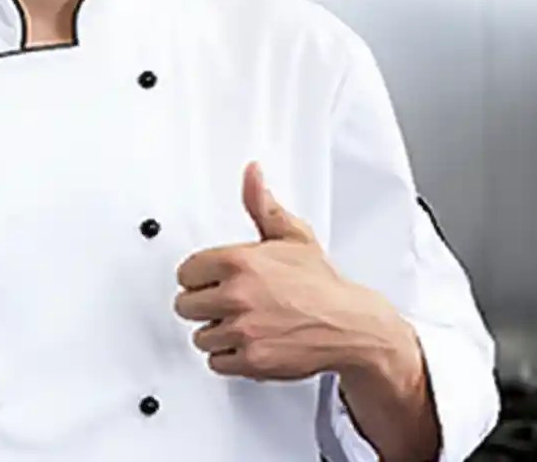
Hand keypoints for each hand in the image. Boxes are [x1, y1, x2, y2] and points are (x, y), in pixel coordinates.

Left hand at [174, 162, 401, 380]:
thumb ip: (262, 205)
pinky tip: (249, 342)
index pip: (185, 272)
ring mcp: (243, 330)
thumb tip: (252, 173)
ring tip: (244, 322)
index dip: (200, 277)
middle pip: (185, 305)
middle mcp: (237, 295)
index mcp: (239, 261)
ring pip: (200, 335)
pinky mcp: (251, 360)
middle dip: (204, 305)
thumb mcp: (293, 236)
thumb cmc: (321, 284)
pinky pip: (217, 362)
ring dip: (218, 332)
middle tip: (229, 303)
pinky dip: (230, 357)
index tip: (214, 280)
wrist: (351, 326)